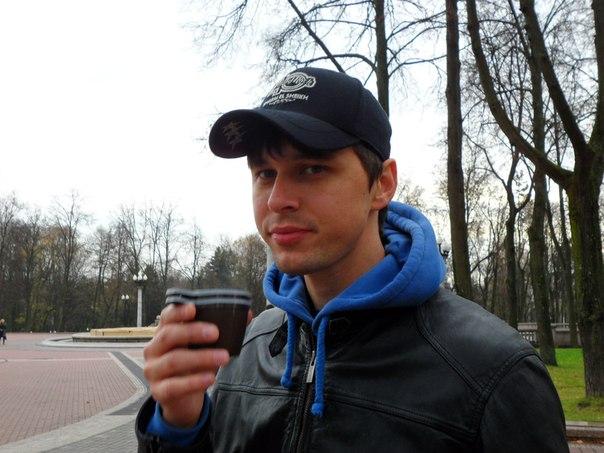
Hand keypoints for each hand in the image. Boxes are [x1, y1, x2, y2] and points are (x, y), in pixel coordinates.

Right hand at [143, 302, 230, 427]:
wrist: (184, 398)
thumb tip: (246, 315)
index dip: (178, 311)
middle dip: (193, 332)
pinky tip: (211, 378)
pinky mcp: (158, 391)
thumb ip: (223, 330)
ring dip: (201, 357)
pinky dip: (194, 382)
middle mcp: (154, 349)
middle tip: (216, 333)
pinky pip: (174, 386)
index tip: (194, 308)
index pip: (166, 316)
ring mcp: (153, 370)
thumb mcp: (206, 346)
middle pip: (168, 335)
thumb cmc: (194, 364)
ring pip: (174, 360)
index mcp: (164, 332)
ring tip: (224, 357)